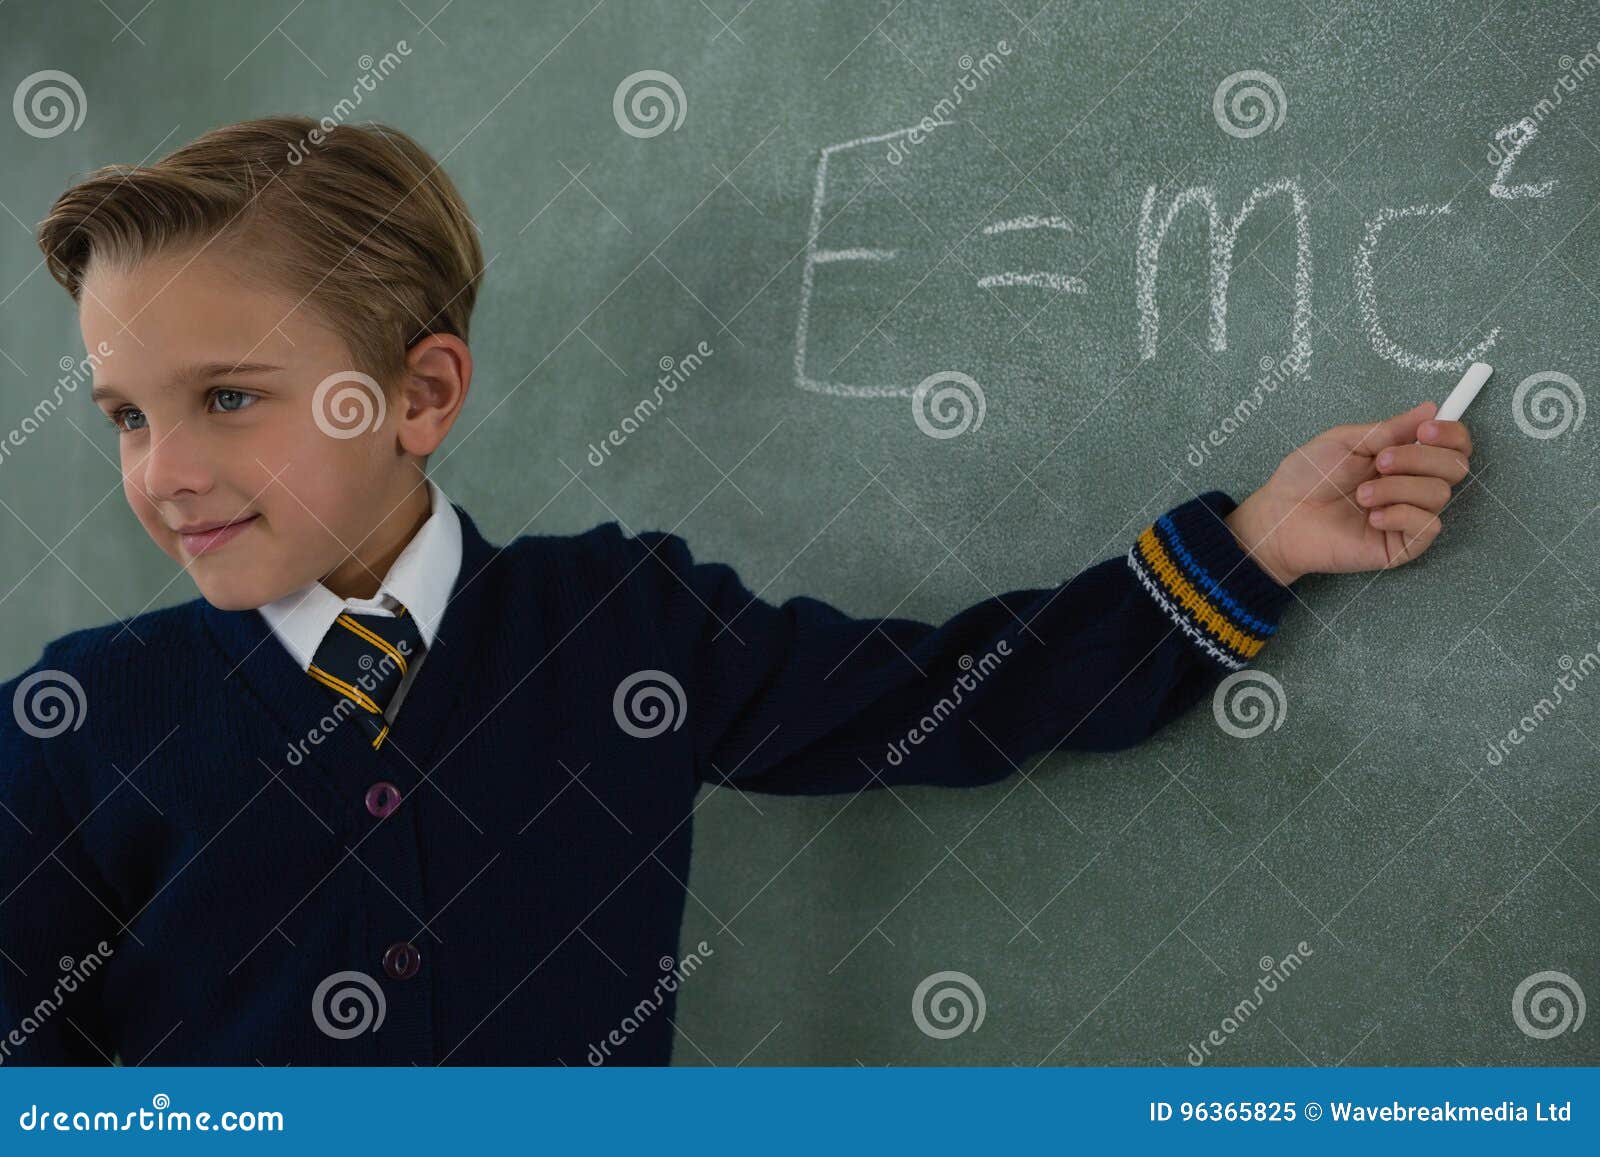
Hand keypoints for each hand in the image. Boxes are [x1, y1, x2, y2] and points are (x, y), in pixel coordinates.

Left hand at [1223, 400, 1473, 586]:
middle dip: (1420, 458)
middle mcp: (1413, 485)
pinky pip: (1427, 526)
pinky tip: (1371, 517)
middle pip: (1455, 467)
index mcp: (1404, 456)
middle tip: (1381, 461)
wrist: (1283, 515)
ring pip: (1439, 494)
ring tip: (1362, 494)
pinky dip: (1400, 515)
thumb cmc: (1308, 476)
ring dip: (1399, 488)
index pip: (1454, 445)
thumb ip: (1391, 428)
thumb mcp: (1347, 441)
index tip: (1426, 429)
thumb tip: (1431, 408)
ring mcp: (1410, 515)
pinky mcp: (1403, 545)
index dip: (1451, 434)